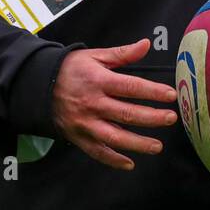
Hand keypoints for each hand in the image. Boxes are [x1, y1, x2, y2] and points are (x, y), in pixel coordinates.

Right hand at [51, 38, 178, 170]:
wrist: (39, 85)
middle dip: (152, 118)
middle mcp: (93, 103)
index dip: (152, 91)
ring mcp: (85, 122)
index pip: (130, 86)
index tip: (170, 95)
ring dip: (138, 144)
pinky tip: (129, 164)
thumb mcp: (95, 56)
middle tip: (171, 118)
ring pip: (114, 137)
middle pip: (126, 114)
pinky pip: (97, 152)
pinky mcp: (78, 136)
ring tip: (157, 146)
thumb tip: (146, 45)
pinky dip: (113, 160)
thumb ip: (122, 54)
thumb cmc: (71, 69)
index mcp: (98, 80)